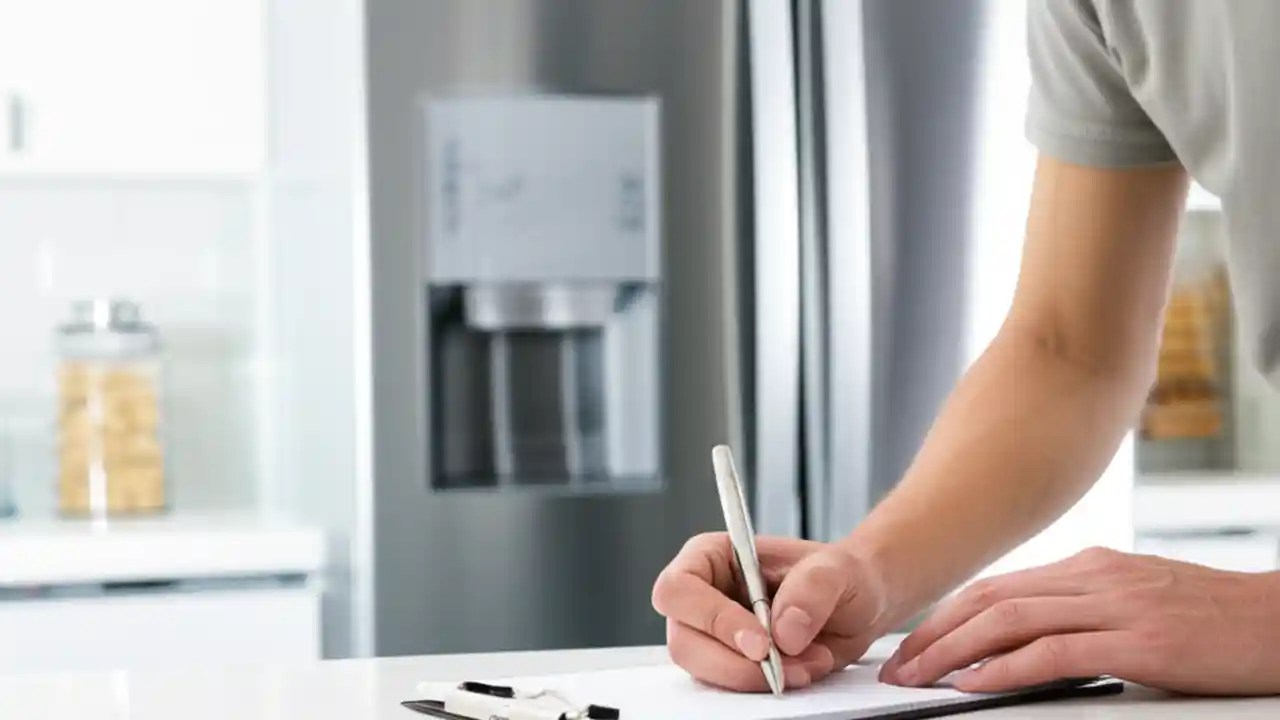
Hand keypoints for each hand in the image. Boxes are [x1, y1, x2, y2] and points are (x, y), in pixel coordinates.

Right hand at [652, 533, 888, 691]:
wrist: (858, 605)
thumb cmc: (837, 575)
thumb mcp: (836, 570)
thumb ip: (811, 590)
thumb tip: (783, 631)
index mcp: (712, 556)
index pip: (680, 588)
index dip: (712, 618)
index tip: (760, 642)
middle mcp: (703, 596)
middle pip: (684, 640)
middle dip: (736, 662)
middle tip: (781, 667)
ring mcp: (711, 634)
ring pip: (702, 670)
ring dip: (753, 678)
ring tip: (805, 665)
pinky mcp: (728, 663)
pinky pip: (726, 686)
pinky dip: (762, 687)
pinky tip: (798, 672)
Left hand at [881, 547, 1279, 694]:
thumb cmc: (1215, 620)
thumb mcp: (1138, 601)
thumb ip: (1085, 611)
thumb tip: (1030, 638)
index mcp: (1090, 567)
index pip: (998, 587)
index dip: (946, 615)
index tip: (914, 642)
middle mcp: (1093, 577)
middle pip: (989, 599)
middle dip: (934, 633)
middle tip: (896, 665)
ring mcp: (1115, 606)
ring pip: (1009, 620)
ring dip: (952, 651)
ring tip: (917, 677)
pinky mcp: (1138, 642)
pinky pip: (1053, 653)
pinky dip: (1004, 668)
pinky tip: (973, 683)